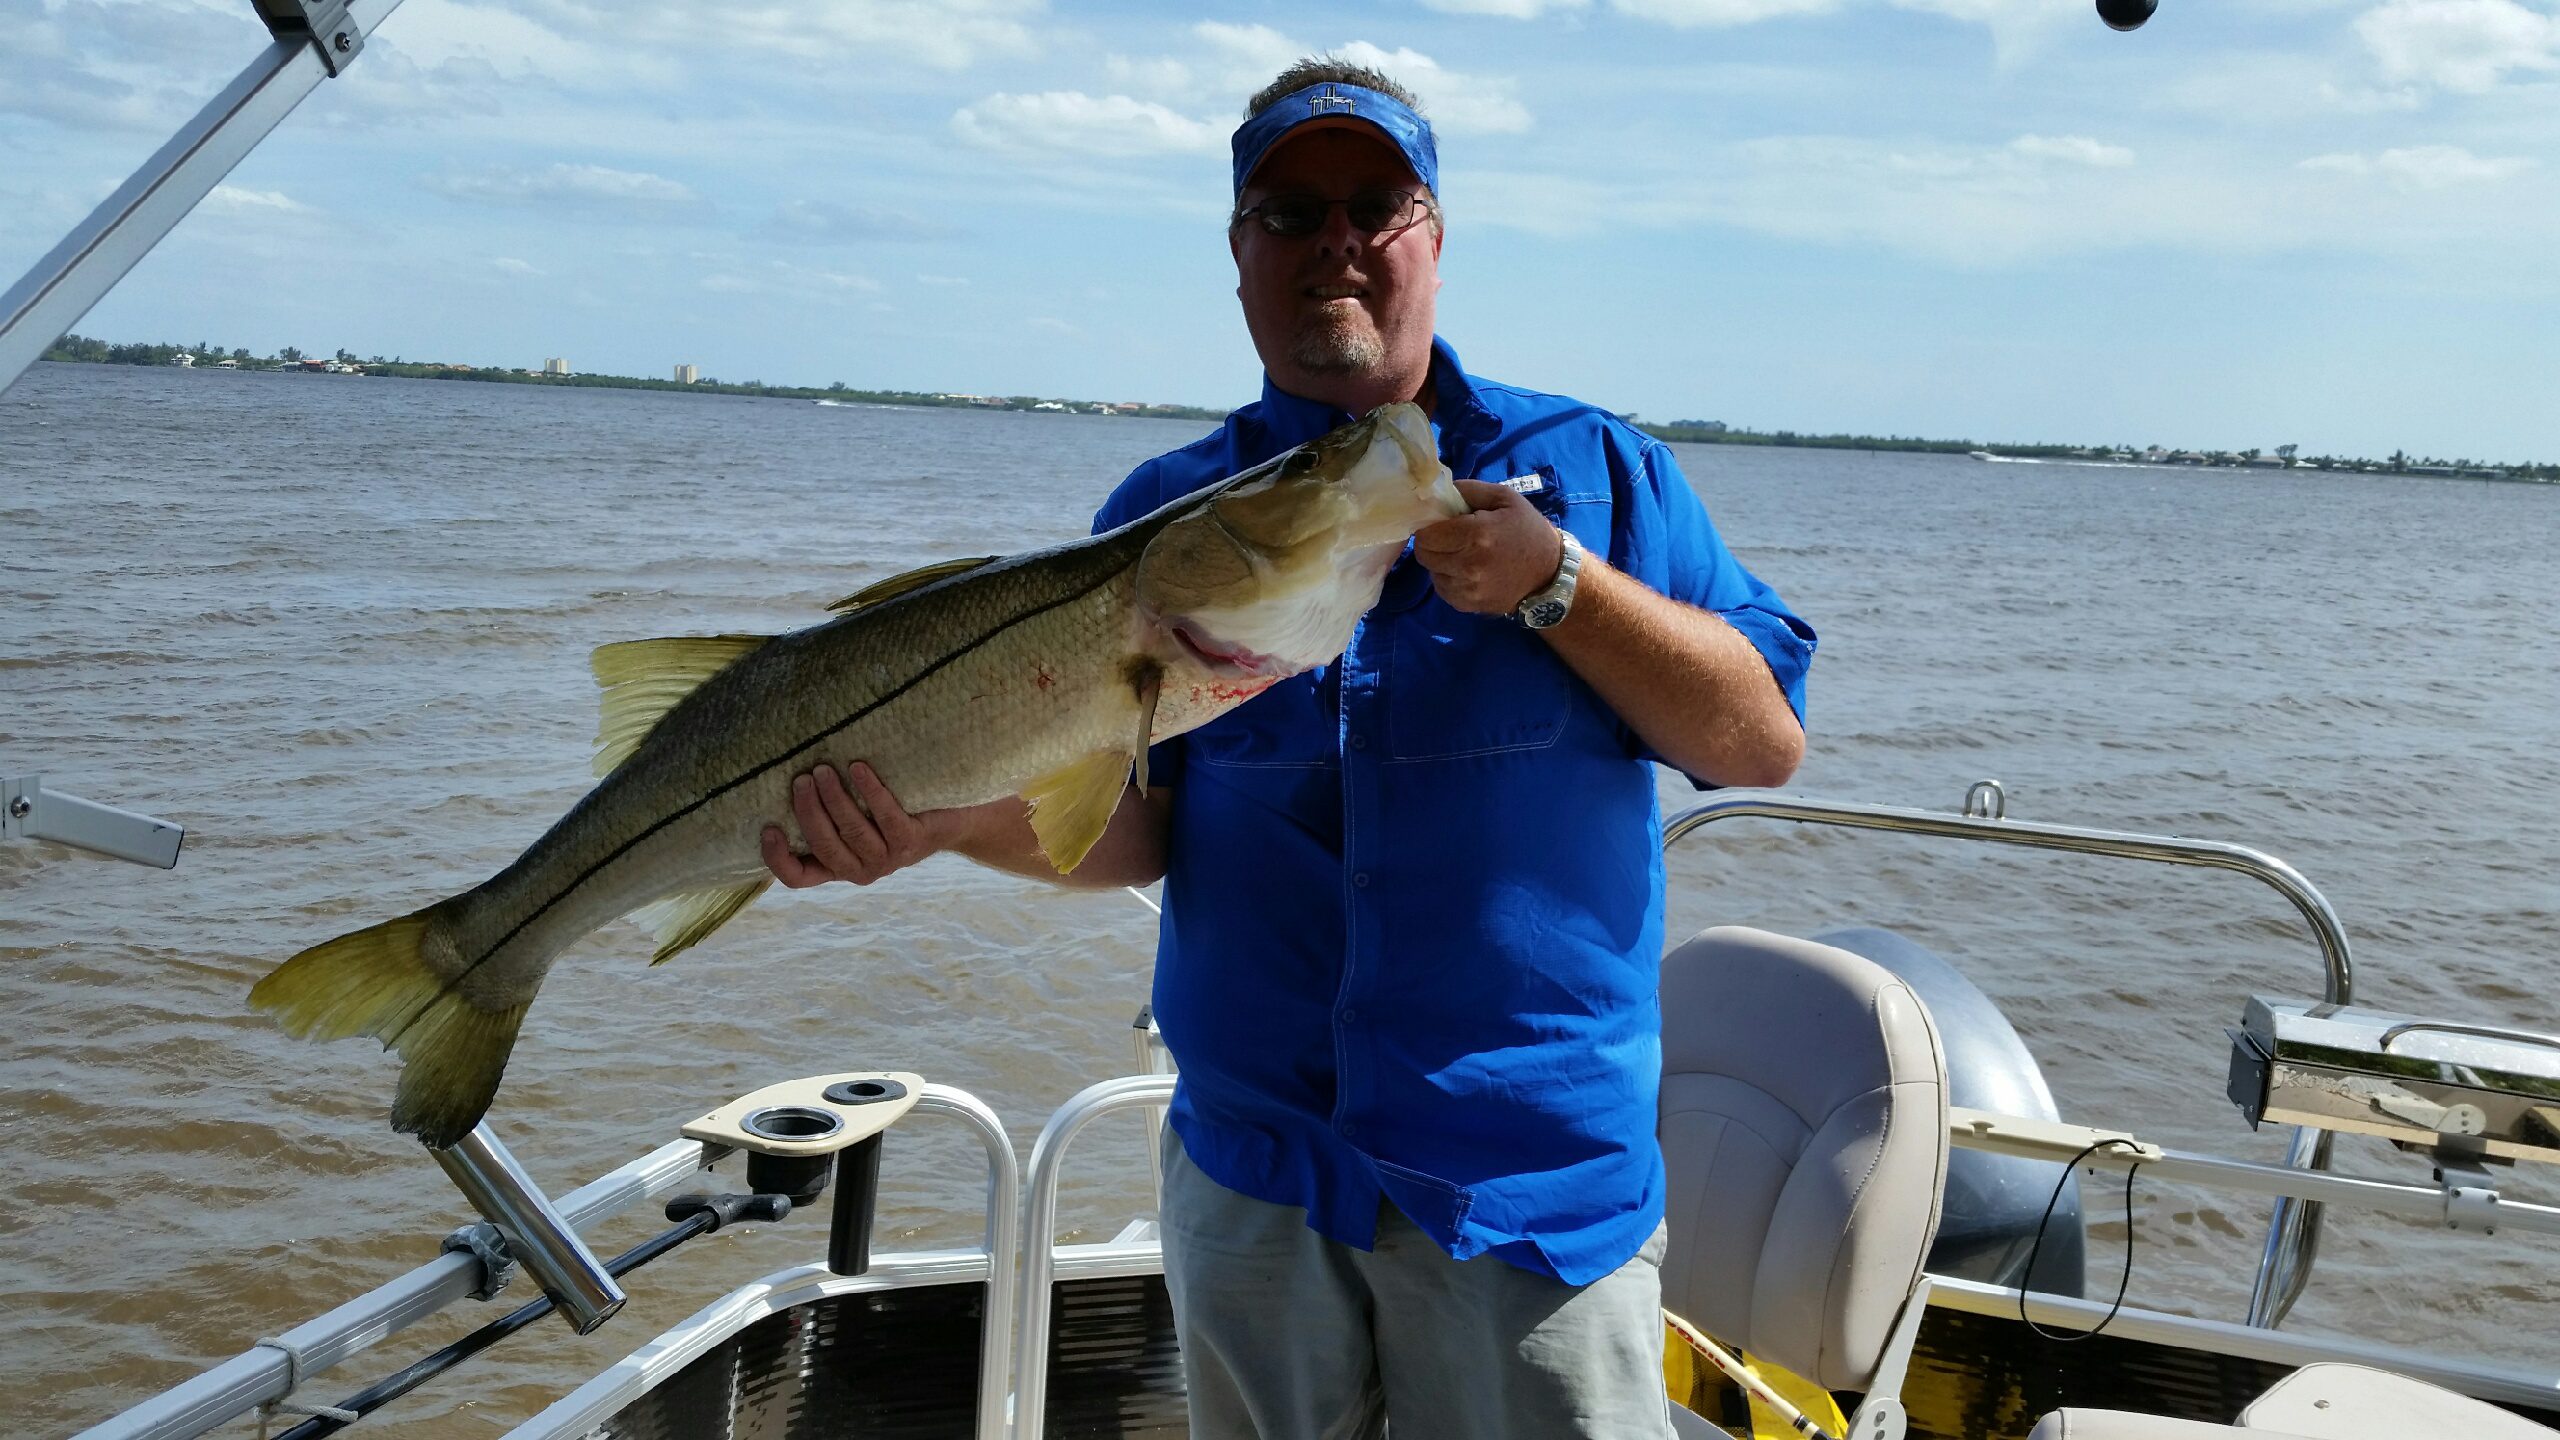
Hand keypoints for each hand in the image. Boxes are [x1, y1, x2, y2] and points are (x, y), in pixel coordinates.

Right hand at [761, 762, 954, 887]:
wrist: (949, 821)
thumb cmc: (891, 814)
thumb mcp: (854, 820)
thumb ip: (825, 813)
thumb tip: (784, 779)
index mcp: (838, 867)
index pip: (798, 878)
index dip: (778, 859)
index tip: (768, 828)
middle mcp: (860, 870)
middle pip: (823, 846)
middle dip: (808, 811)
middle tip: (801, 779)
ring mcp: (886, 859)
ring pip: (852, 831)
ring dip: (834, 798)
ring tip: (824, 770)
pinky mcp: (910, 842)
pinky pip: (885, 814)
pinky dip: (869, 789)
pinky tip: (858, 768)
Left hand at [1412, 478, 1566, 616]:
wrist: (1549, 574)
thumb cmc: (1527, 530)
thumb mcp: (1504, 498)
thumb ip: (1468, 490)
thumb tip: (1437, 492)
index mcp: (1476, 534)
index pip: (1426, 534)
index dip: (1430, 525)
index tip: (1442, 523)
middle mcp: (1468, 565)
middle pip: (1424, 554)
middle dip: (1433, 543)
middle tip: (1451, 538)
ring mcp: (1467, 589)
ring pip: (1431, 571)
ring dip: (1440, 561)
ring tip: (1462, 554)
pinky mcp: (1467, 605)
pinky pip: (1442, 588)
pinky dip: (1448, 578)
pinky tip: (1467, 570)